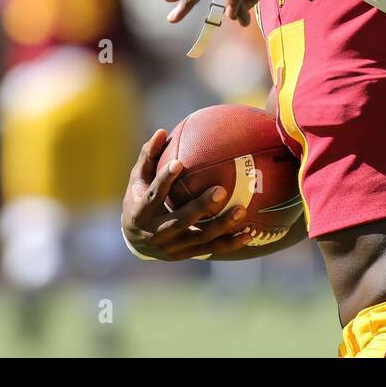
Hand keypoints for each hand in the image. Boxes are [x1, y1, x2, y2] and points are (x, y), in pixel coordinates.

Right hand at [121, 129, 255, 260]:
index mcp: (141, 212)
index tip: (178, 163)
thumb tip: (162, 131)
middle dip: (201, 207)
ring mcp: (172, 247)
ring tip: (242, 210)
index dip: (165, 180)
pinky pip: (211, 249)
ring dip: (222, 225)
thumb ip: (149, 157)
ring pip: (200, 238)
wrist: (136, 242)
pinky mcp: (185, 255)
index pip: (154, 195)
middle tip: (221, 190)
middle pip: (180, 221)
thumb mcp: (138, 180)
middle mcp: (156, 233)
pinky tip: (249, 233)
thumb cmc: (139, 200)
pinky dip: (230, 243)